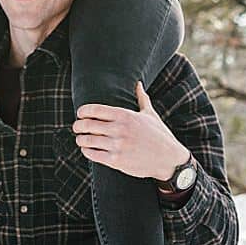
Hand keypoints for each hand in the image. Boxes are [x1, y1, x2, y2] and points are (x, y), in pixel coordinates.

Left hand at [72, 82, 187, 180]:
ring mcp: (118, 146)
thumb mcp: (150, 114)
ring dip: (81, 140)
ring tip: (80, 139)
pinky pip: (94, 155)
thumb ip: (141, 98)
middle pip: (88, 125)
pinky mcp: (117, 161)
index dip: (83, 111)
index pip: (95, 110)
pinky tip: (87, 150)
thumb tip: (138, 83)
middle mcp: (120, 129)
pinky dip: (87, 152)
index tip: (80, 114)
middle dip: (78, 126)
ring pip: (88, 140)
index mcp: (125, 115)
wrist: (169, 159)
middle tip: (76, 127)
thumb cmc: (159, 135)